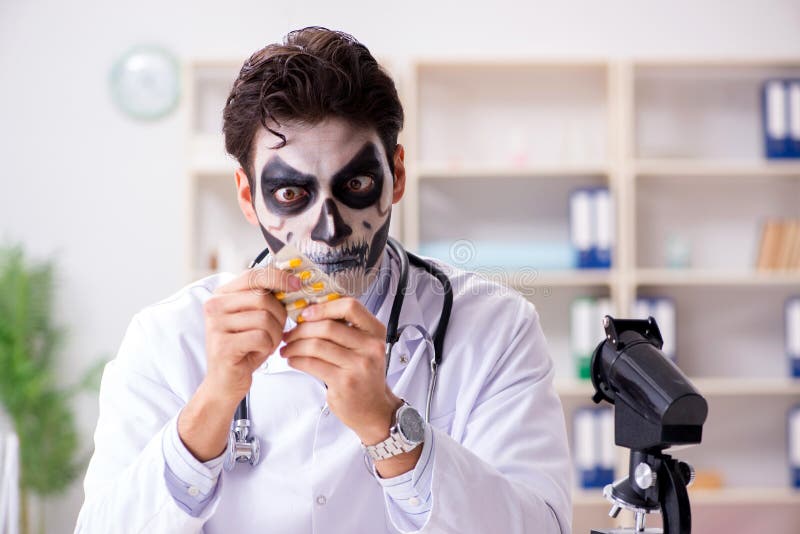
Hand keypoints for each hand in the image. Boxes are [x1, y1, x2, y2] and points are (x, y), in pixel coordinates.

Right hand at [178, 266, 299, 461]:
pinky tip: (257, 353)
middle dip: (280, 315)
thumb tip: (295, 281)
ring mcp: (216, 325)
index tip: (297, 285)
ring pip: (265, 318)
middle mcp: (214, 306)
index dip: (279, 278)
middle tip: (278, 330)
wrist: (226, 381)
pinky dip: (267, 347)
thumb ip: (267, 299)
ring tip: (266, 344)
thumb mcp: (256, 318)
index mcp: (222, 294)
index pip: (254, 275)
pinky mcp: (223, 345)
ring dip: (274, 334)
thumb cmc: (245, 347)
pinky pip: (261, 338)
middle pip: (262, 298)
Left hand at [279, 297, 401, 444]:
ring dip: (294, 346)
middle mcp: (371, 347)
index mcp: (376, 332)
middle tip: (288, 335)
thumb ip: (346, 329)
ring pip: (316, 345)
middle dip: (301, 329)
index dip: (324, 307)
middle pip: (328, 327)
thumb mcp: (365, 347)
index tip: (306, 314)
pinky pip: (312, 364)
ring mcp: (358, 365)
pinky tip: (293, 360)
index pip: (350, 306)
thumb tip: (310, 313)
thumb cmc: (364, 376)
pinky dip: (296, 360)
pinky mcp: (344, 382)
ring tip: (287, 349)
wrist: (373, 409)